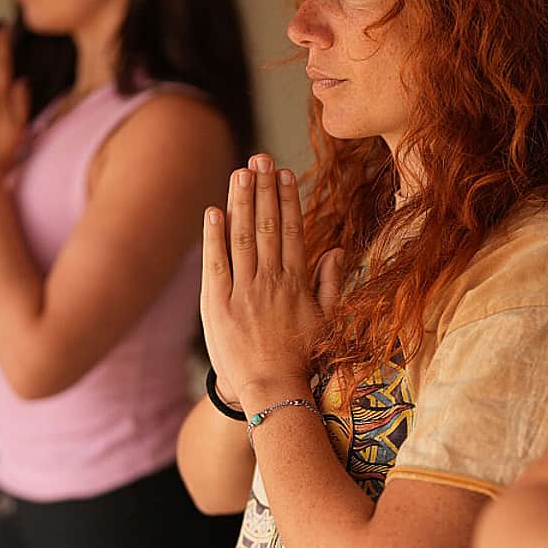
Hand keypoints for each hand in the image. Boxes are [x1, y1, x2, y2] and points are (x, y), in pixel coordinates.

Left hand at [201, 154, 344, 407]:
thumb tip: (335, 250)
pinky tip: (213, 211)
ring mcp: (243, 291)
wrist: (272, 390)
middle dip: (263, 188)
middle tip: (259, 157)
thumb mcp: (326, 321)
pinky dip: (213, 236)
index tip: (284, 173)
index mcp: (297, 283)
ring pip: (241, 237)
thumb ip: (330, 283)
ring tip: (240, 172)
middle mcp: (270, 281)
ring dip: (240, 201)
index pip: (291, 230)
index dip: (287, 199)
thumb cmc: (302, 359)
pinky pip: (215, 263)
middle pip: (265, 225)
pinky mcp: (218, 305)